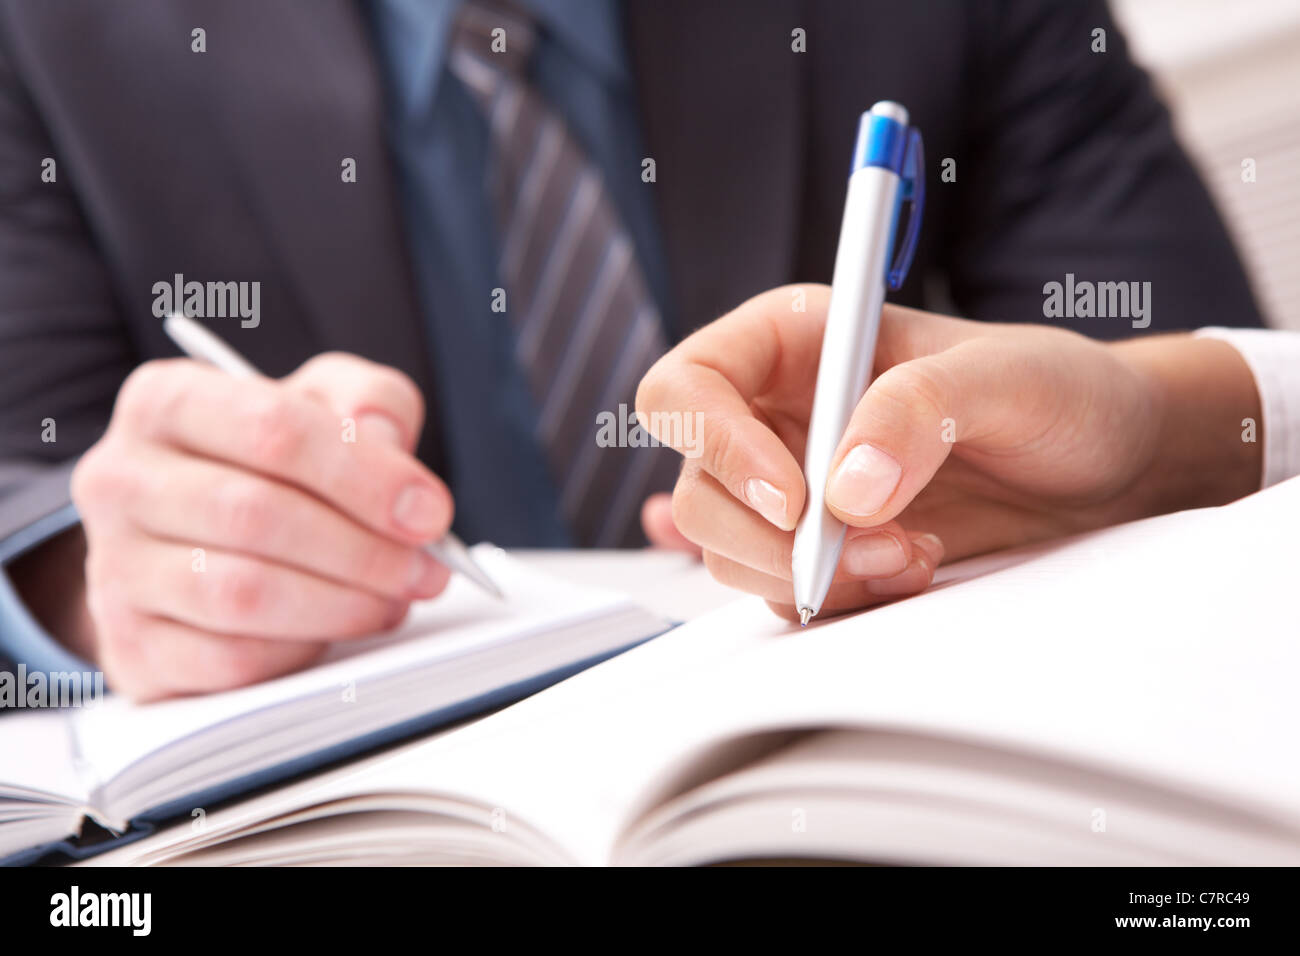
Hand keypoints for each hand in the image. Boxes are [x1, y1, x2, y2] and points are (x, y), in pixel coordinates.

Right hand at [69, 353, 453, 699]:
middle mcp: (120, 479)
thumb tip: (385, 447)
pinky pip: (228, 660)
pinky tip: (334, 630)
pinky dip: (300, 650)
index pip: (273, 428)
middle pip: (256, 514)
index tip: (429, 510)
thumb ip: (368, 402)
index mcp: (166, 401)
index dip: (365, 475)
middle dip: (364, 549)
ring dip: (342, 604)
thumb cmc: (275, 462)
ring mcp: (114, 568)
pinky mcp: (131, 647)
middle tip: (426, 569)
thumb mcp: (328, 403)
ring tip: (392, 600)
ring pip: (241, 593)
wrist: (202, 533)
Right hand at [636, 285, 1260, 618]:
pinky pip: (778, 589)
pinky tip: (903, 570)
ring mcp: (795, 486)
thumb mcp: (1008, 377)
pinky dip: (831, 599)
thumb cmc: (1060, 392)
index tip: (794, 497)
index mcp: (796, 342)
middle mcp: (779, 415)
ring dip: (807, 575)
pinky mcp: (822, 548)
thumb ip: (921, 408)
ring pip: (730, 549)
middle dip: (770, 535)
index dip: (714, 443)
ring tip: (909, 555)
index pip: (688, 385)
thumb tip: (846, 488)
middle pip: (699, 485)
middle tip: (863, 546)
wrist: (1106, 468)